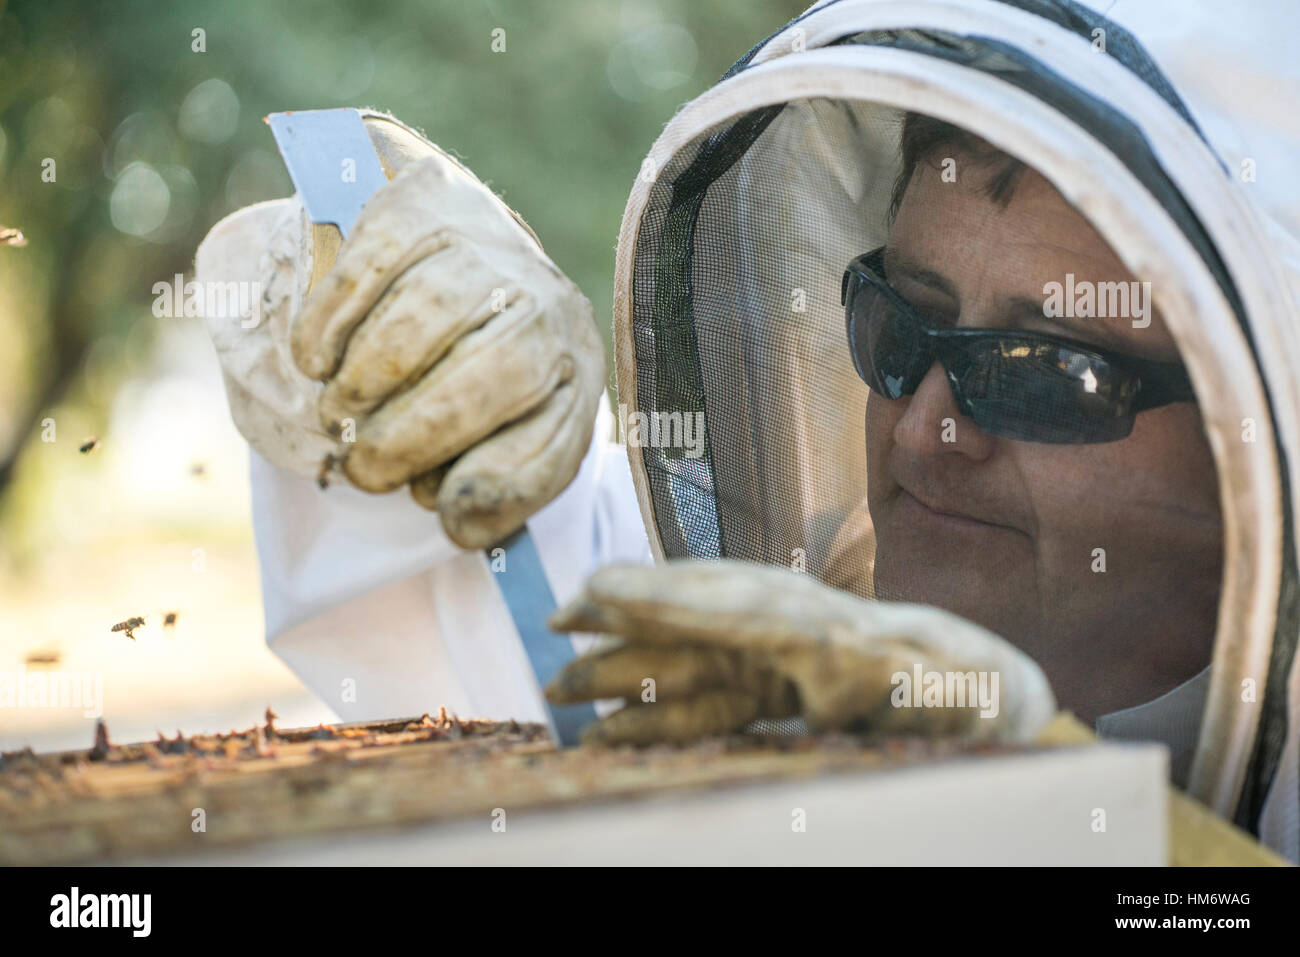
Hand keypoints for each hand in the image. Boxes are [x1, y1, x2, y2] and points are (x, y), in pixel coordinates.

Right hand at [545, 560, 1055, 745]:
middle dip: (623, 616)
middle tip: (559, 617)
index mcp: (823, 629)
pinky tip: (609, 730)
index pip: (729, 608)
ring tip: (560, 683)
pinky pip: (696, 697)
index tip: (602, 591)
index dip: (662, 600)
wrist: (969, 690)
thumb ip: (915, 693)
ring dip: (622, 669)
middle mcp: (784, 628)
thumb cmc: (957, 698)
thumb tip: (883, 682)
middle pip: (688, 617)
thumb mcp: (947, 702)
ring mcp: (767, 652)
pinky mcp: (762, 679)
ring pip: (681, 657)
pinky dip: (652, 714)